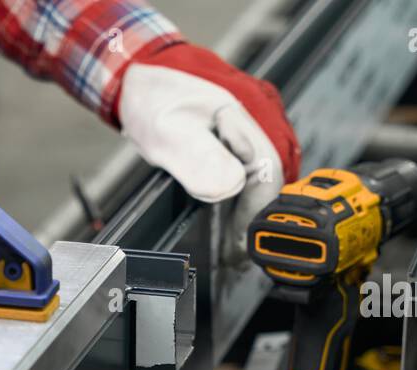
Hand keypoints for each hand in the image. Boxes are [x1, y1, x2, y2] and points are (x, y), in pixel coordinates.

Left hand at [118, 43, 299, 261]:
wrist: (141, 69)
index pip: (270, 178)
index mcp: (251, 117)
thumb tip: (231, 187)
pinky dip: (246, 190)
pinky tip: (230, 209)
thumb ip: (198, 160)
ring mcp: (257, 118)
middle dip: (257, 218)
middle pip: (275, 177)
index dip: (255, 217)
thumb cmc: (153, 97)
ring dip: (253, 206)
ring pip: (267, 172)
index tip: (239, 246)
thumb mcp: (169, 133)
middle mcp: (263, 115)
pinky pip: (255, 162)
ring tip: (233, 239)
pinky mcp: (245, 125)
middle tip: (236, 253)